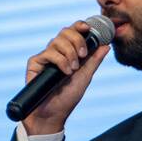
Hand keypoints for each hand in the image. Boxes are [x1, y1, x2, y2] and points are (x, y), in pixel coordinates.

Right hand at [22, 20, 110, 135]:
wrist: (54, 114)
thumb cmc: (68, 97)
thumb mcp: (86, 77)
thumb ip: (94, 60)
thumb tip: (107, 45)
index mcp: (69, 52)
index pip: (73, 32)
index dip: (79, 26)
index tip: (88, 27)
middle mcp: (56, 52)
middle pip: (65, 32)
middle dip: (77, 40)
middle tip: (83, 55)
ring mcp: (45, 57)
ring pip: (57, 40)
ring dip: (69, 53)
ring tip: (73, 69)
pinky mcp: (35, 63)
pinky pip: (48, 53)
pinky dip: (60, 61)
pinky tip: (65, 72)